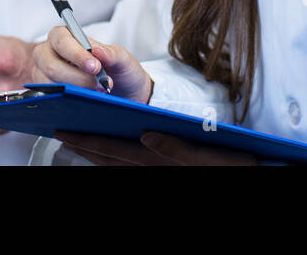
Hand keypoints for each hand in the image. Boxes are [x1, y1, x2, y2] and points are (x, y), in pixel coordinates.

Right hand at [33, 27, 152, 102]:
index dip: (76, 54)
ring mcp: (46, 76)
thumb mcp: (123, 59)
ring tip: (98, 92)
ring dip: (76, 91)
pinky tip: (86, 101)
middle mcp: (50, 54)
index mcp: (64, 37)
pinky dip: (70, 102)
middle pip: (51, 66)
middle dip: (77, 77)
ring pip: (51, 85)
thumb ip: (113, 54)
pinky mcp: (49, 95)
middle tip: (100, 84)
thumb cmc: (118, 71)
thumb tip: (98, 52)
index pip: (62, 41)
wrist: (125, 95)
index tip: (95, 67)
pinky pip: (53, 100)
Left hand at [54, 130, 258, 165]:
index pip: (116, 151)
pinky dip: (113, 160)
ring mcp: (156, 174)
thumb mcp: (207, 155)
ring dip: (94, 154)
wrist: (247, 175)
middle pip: (110, 159)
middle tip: (59, 133)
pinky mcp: (161, 172)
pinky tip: (105, 154)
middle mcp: (153, 170)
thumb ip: (175, 148)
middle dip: (84, 146)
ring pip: (117, 166)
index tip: (65, 131)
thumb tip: (147, 134)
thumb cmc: (232, 164)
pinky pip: (129, 168)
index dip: (89, 141)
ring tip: (75, 141)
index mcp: (160, 162)